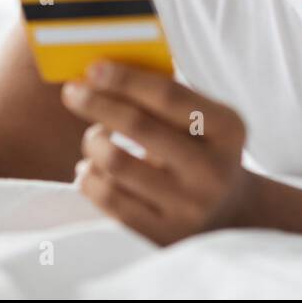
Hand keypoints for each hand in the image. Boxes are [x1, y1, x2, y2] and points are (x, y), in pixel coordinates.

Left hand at [59, 60, 255, 244]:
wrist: (229, 213)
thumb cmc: (202, 150)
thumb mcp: (205, 120)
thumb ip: (166, 97)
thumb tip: (103, 72)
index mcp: (228, 129)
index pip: (169, 97)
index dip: (127, 80)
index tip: (93, 67)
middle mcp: (212, 170)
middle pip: (139, 126)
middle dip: (98, 104)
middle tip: (72, 91)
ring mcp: (189, 206)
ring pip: (116, 164)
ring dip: (93, 143)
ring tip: (93, 138)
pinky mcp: (164, 234)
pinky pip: (108, 200)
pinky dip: (89, 178)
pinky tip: (90, 169)